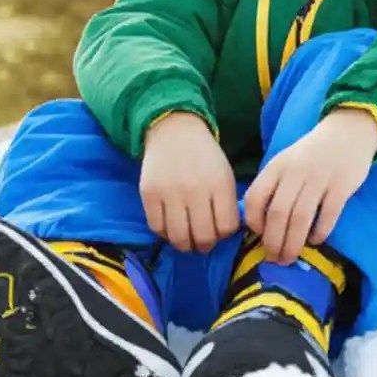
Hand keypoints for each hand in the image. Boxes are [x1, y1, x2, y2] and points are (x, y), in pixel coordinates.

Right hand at [140, 112, 239, 252]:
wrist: (174, 131)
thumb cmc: (204, 157)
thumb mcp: (225, 175)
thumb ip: (227, 203)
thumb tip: (224, 235)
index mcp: (219, 185)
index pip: (226, 227)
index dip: (224, 235)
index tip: (219, 231)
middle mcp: (195, 190)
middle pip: (203, 236)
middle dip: (204, 245)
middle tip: (202, 242)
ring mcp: (170, 192)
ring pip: (179, 237)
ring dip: (184, 244)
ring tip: (186, 239)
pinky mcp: (149, 194)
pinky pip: (156, 227)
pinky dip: (164, 234)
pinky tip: (170, 227)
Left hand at [244, 108, 376, 264]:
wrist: (347, 131)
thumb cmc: (312, 153)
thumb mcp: (286, 161)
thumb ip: (273, 185)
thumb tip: (260, 223)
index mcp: (277, 166)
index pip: (255, 197)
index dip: (253, 221)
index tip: (258, 236)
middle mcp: (295, 173)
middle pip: (277, 213)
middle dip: (273, 241)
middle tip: (274, 259)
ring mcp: (319, 179)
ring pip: (300, 218)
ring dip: (292, 243)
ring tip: (289, 257)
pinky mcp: (342, 186)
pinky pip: (327, 215)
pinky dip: (319, 232)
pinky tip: (315, 241)